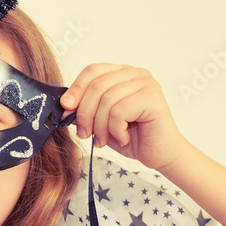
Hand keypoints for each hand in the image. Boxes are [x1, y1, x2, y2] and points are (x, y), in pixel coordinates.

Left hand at [62, 63, 188, 170]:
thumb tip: (64, 104)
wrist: (160, 155)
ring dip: (100, 126)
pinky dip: (116, 129)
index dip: (76, 89)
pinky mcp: (152, 97)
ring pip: (106, 100)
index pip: (92, 71)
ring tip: (103, 140)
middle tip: (84, 133)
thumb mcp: (101, 122)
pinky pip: (119, 111)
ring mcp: (146, 83)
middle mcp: (135, 73)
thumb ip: (85, 110)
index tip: (66, 109)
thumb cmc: (133, 137)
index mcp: (122, 73)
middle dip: (84, 113)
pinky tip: (124, 137)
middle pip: (96, 85)